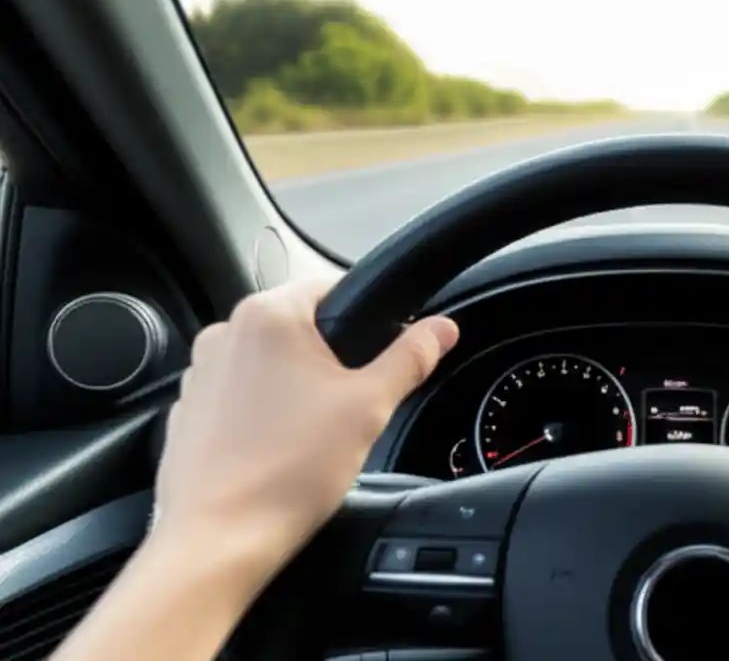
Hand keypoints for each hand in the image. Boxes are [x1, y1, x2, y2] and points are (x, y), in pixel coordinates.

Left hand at [154, 279, 458, 575]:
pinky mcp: (188, 410)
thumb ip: (410, 358)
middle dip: (332, 363)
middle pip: (301, 328)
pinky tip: (280, 451)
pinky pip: (240, 398)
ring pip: (271, 365)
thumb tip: (441, 328)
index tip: (383, 358)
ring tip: (313, 437)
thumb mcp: (370, 406)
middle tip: (351, 409)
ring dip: (297, 388)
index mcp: (269, 314)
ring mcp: (199, 372)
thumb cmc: (290, 471)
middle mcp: (224, 332)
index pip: (335, 288)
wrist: (220, 540)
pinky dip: (264, 415)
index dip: (370, 321)